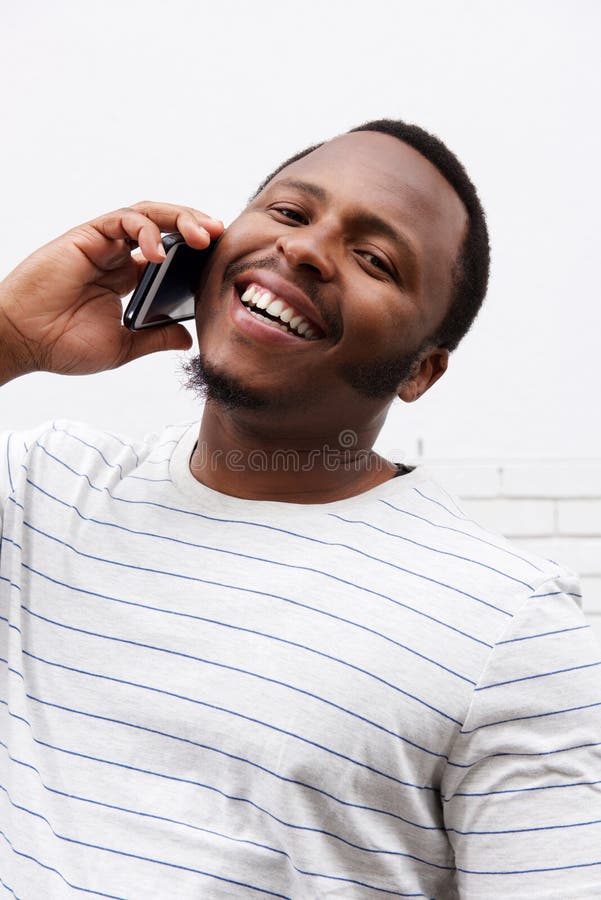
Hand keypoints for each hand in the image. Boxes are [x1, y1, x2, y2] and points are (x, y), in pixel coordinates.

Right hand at [0, 202, 223, 381]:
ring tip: (202, 236)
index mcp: (128, 281)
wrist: (24, 342)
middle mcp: (118, 257)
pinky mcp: (87, 236)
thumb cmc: (62, 345)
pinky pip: (123, 221)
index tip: (221, 259)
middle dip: (195, 227)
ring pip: (148, 215)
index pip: (170, 256)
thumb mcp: (123, 346)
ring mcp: (103, 245)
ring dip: (178, 220)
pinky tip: (156, 254)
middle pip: (165, 228)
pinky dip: (145, 231)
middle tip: (221, 235)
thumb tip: (189, 339)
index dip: (196, 254)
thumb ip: (155, 338)